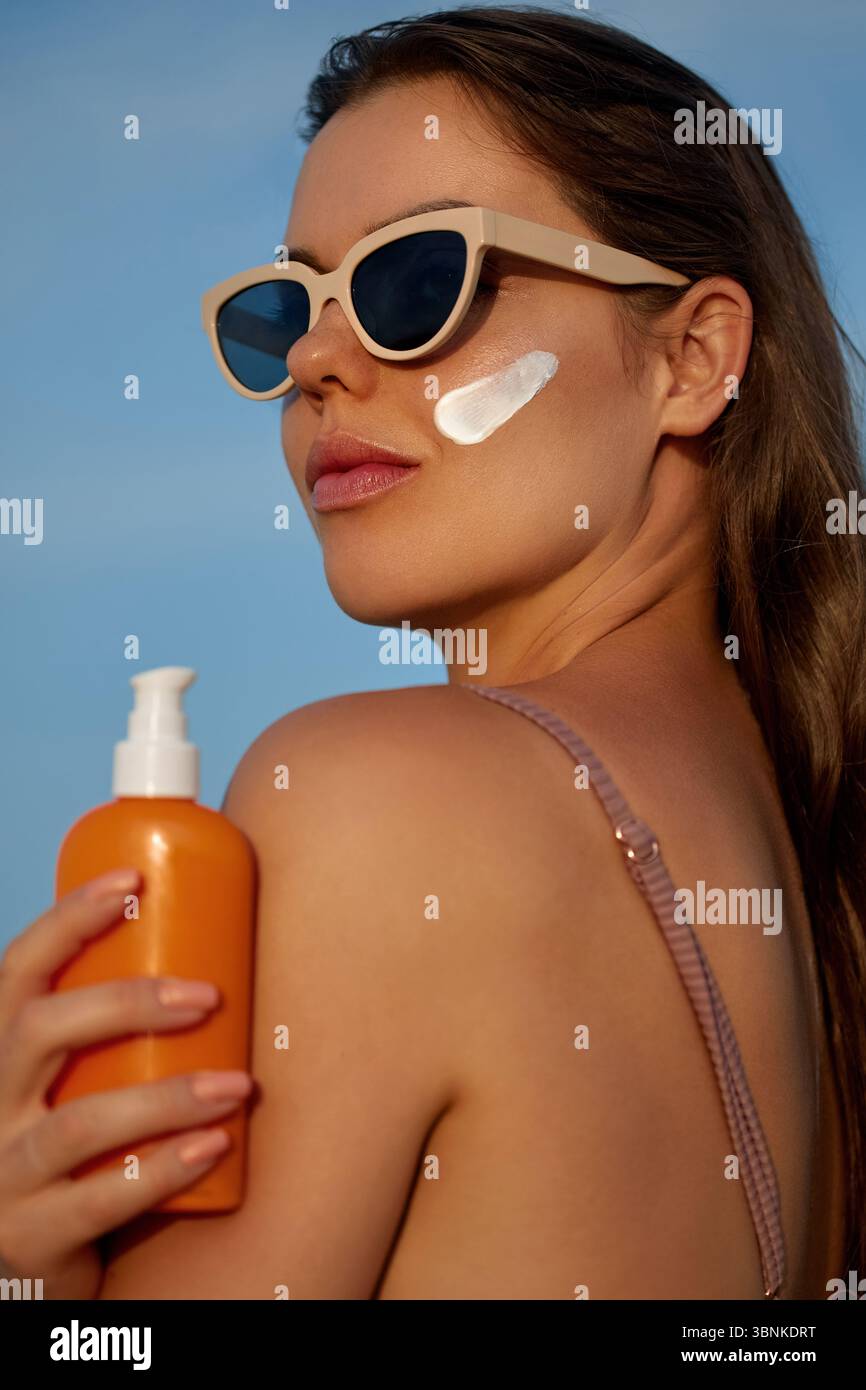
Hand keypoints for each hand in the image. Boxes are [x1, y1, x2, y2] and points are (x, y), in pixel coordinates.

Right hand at [0, 870, 252, 1299]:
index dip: (69, 918)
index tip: (134, 879)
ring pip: (77, 1124)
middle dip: (128, 1003)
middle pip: (40, 1032)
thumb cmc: (71, 1149)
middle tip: (210, 996)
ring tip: (238, 1085)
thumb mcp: (71, 1079)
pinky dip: (163, 1170)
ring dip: (168, 1098)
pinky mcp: (30, 1236)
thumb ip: (111, 1030)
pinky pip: (99, 1199)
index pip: (19, 969)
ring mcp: (2, 1174)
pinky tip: (216, 1146)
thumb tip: (214, 949)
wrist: (28, 1262)